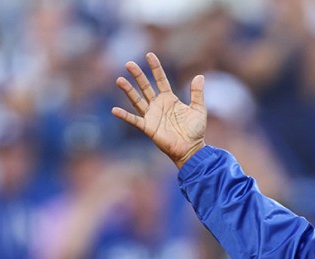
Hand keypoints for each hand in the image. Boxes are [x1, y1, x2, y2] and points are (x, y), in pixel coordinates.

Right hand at [112, 53, 206, 167]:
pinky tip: (115, 110)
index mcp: (169, 99)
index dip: (155, 68)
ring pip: (137, 100)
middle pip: (146, 87)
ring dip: (128, 91)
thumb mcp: (199, 109)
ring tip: (119, 80)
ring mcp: (152, 116)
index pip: (160, 80)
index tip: (149, 55)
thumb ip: (197, 93)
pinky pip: (134, 120)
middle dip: (138, 75)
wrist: (191, 149)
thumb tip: (199, 76)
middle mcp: (158, 105)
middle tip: (129, 64)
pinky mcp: (148, 128)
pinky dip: (124, 116)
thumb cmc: (196, 131)